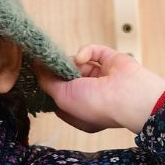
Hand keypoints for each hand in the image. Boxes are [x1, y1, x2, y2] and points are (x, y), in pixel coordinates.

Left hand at [36, 45, 164, 135]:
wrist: (128, 96)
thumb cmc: (96, 105)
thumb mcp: (62, 97)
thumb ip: (47, 83)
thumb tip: (36, 68)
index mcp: (81, 112)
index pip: (61, 97)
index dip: (50, 87)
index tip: (38, 77)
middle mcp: (92, 96)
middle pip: (69, 79)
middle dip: (60, 73)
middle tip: (49, 65)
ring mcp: (102, 78)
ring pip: (80, 64)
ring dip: (72, 62)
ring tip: (68, 63)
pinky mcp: (111, 61)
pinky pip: (94, 52)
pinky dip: (86, 52)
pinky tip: (82, 58)